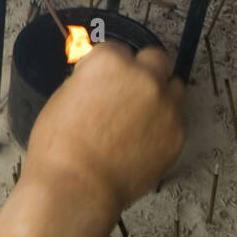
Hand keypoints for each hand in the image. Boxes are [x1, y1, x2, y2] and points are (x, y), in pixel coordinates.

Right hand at [24, 42, 185, 216]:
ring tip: (140, 116)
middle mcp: (143, 77)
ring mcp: (165, 105)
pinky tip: (142, 140)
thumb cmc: (59, 149)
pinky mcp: (178, 133)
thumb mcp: (63, 99)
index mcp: (109, 62)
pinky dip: (163, 125)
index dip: (109, 66)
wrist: (77, 187)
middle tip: (130, 90)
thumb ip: (90, 81)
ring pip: (174, 87)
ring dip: (161, 94)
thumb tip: (99, 83)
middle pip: (157, 58)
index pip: (117, 49)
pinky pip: (176, 119)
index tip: (105, 79)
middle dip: (145, 70)